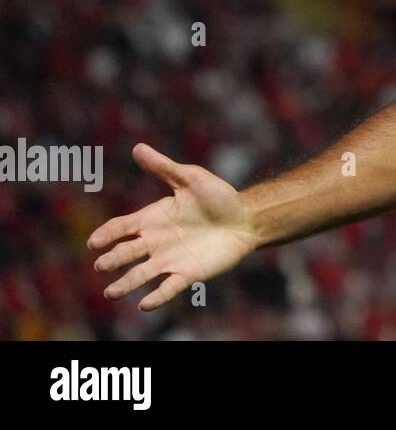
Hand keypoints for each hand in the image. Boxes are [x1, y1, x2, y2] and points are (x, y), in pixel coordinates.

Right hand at [88, 143, 259, 310]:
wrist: (245, 218)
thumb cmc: (218, 197)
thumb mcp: (191, 178)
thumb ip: (164, 167)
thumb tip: (138, 147)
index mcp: (153, 218)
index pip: (122, 227)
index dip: (107, 234)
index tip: (94, 242)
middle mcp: (156, 241)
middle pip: (127, 252)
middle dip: (113, 259)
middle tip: (102, 264)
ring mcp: (170, 259)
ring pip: (141, 275)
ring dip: (125, 284)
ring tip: (111, 292)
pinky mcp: (188, 274)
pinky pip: (168, 288)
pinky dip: (157, 296)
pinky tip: (146, 304)